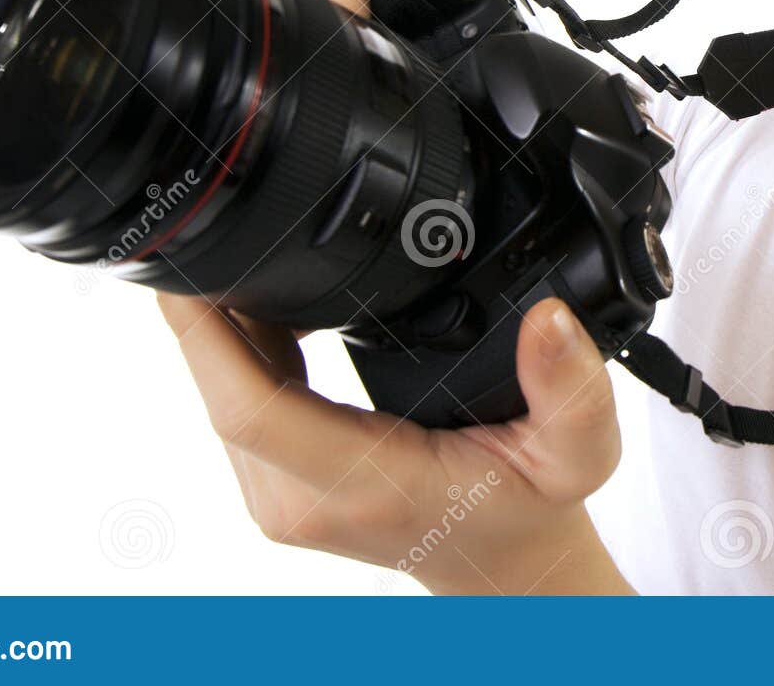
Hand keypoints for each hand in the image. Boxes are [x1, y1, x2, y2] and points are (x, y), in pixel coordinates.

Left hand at [156, 0, 633, 594]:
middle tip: (219, 210)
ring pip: (218, 388)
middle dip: (205, 301)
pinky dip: (235, 341)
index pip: (247, 404)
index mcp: (359, 485)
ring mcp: (279, 494)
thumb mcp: (579, 453)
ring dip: (217, 319)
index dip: (205, 328)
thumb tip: (551, 321)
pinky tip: (258, 290)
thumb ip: (574, 390)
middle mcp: (300, 497)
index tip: (194, 258)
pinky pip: (235, 398)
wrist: (504, 563)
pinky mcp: (275, 479)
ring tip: (237, 238)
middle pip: (216, 383)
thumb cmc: (527, 508)